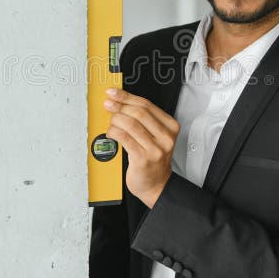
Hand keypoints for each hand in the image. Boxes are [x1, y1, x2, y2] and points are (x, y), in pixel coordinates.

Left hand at [104, 88, 179, 207]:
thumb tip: (120, 101)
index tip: (114, 92)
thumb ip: (143, 120)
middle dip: (119, 106)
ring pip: (130, 124)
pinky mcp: (143, 159)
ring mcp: (156, 148)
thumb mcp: (155, 136)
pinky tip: (111, 133)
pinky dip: (113, 132)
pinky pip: (124, 138)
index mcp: (170, 127)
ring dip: (115, 120)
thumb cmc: (153, 159)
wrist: (156, 185)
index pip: (147, 105)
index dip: (127, 96)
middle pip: (139, 112)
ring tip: (111, 122)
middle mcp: (166, 137)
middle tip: (108, 104)